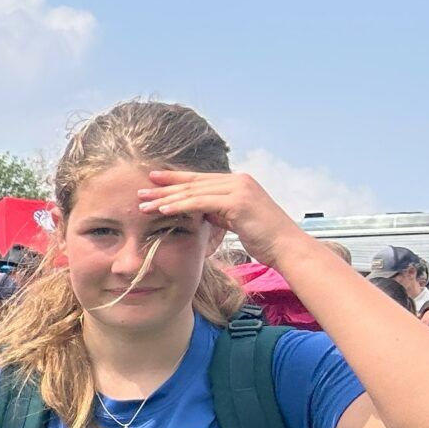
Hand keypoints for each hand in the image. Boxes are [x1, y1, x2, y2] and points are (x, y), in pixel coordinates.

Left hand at [138, 167, 299, 262]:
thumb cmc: (264, 239)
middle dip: (165, 187)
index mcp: (239, 183)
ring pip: (194, 192)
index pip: (200, 179)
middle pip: (194, 183)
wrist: (287, 247)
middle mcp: (239, 180)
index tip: (154, 182)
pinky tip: (163, 210)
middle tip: (141, 191)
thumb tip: (200, 211)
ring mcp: (239, 189)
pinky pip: (201, 203)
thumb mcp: (236, 220)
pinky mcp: (238, 201)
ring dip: (166, 198)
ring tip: (144, 204)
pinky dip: (180, 206)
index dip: (176, 180)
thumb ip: (219, 212)